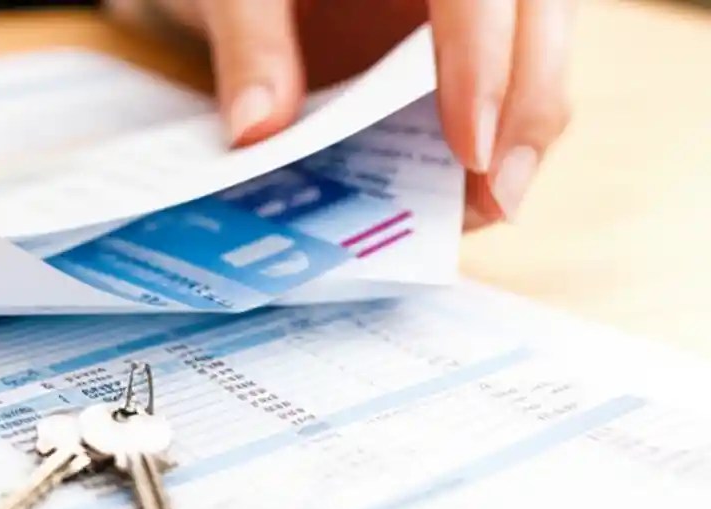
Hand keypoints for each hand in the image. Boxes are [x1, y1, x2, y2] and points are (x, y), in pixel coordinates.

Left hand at [139, 0, 575, 227]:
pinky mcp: (463, 39)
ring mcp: (471, 2)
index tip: (468, 147)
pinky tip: (465, 195)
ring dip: (522, 129)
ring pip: (539, 47)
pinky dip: (491, 137)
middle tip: (497, 197)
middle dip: (528, 106)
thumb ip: (249, 43)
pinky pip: (505, 80)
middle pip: (538, 15)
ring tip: (488, 208)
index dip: (484, 63)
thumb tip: (257, 128)